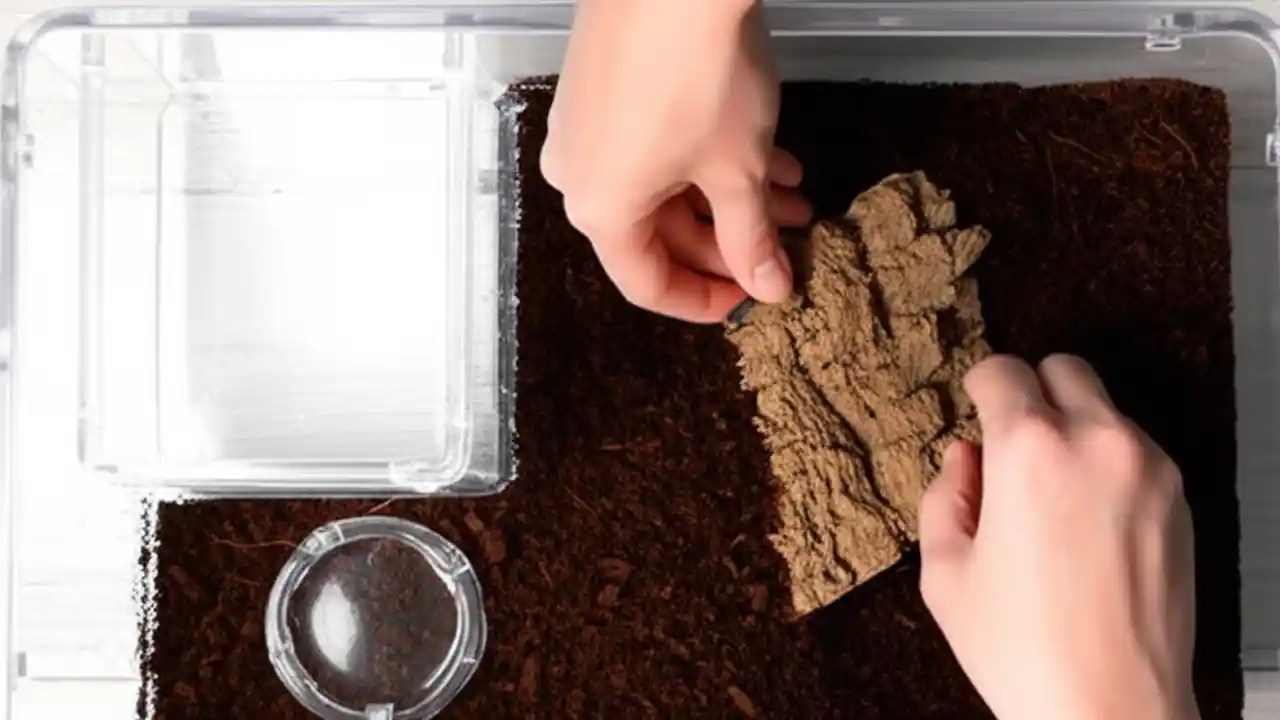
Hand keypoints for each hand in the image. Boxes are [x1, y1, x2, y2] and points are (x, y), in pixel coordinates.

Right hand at [541, 0, 811, 321]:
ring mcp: (585, 128)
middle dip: (730, 242)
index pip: (648, 284)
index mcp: (600, 211)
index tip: (752, 298)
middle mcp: (579, 175)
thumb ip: (750, 236)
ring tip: (790, 196)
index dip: (705, 300)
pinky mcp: (601, 88)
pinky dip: (705, 158)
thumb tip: (768, 287)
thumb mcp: (736, 170)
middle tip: (784, 244)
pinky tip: (767, 154)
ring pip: (663, 187)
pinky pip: (651, 146)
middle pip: (658, 236)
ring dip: (729, 198)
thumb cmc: (697, 73)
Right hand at [919, 354, 1198, 719]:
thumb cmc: (1022, 649)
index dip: (979, 387)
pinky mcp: (1178, 501)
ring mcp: (1148, 469)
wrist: (1111, 708)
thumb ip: (944, 495)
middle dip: (1031, 394)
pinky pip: (1135, 453)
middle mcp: (1097, 442)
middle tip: (1010, 446)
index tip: (975, 406)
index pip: (1003, 371)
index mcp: (1028, 450)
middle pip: (1064, 369)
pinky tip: (1085, 524)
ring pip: (1104, 411)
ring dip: (1073, 432)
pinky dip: (1106, 466)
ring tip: (1049, 501)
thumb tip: (964, 457)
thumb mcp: (945, 572)